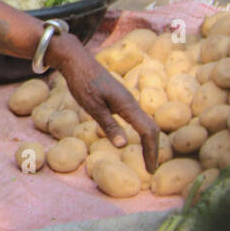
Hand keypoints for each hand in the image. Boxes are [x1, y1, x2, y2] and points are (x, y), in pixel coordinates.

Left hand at [48, 34, 159, 171]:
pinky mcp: (120, 99)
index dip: (151, 151)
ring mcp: (127, 100)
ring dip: (148, 141)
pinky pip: (137, 118)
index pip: (148, 132)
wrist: (77, 61)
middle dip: (153, 149)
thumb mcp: (92, 106)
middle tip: (151, 169)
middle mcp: (132, 102)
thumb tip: (123, 146)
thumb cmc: (82, 82)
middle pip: (151, 128)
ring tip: (146, 158)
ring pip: (145, 123)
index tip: (150, 169)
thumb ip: (108, 125)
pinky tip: (134, 139)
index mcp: (128, 105)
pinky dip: (140, 132)